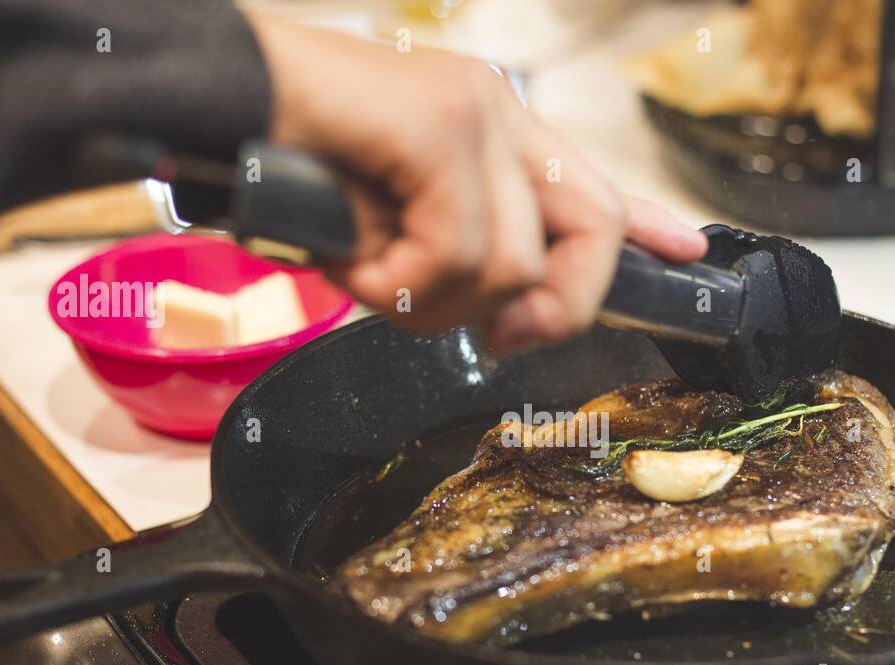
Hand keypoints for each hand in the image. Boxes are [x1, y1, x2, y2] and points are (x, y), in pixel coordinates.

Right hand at [244, 13, 706, 353]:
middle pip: (592, 230)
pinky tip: (353, 258)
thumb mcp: (387, 223)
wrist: (209, 97)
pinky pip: (456, 254)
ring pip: (511, 266)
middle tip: (496, 337)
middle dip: (553, 309)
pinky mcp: (441, 128)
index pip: (592, 179)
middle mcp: (496, 112)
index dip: (645, 224)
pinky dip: (397, 283)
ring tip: (371, 274)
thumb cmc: (287, 164)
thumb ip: (454, 252)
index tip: (685, 251)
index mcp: (488, 128)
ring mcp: (474, 113)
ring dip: (430, 303)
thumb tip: (505, 315)